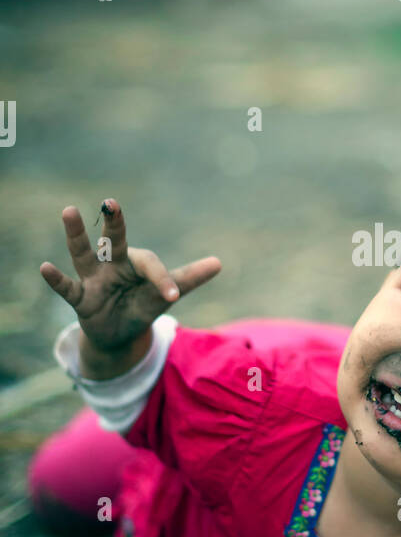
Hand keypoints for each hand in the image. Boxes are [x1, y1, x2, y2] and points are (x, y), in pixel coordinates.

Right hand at [40, 199, 221, 353]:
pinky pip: (67, 286)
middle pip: (113, 239)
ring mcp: (94, 278)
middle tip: (112, 202)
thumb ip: (188, 279)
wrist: (120, 335)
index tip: (173, 295)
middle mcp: (112, 264)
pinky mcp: (80, 298)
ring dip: (76, 234)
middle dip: (113, 221)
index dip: (161, 278)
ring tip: (68, 210)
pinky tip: (44, 267)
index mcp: (135, 261)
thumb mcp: (165, 295)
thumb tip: (219, 262)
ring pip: (84, 253)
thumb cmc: (143, 306)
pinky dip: (56, 279)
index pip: (149, 263)